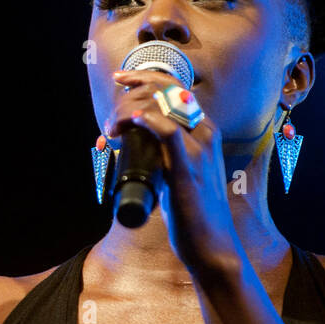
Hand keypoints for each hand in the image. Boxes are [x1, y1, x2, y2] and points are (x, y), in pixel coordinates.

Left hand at [106, 70, 241, 276]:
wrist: (211, 245)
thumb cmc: (193, 213)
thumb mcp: (180, 173)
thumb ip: (165, 156)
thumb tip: (137, 146)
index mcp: (206, 132)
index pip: (178, 90)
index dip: (149, 79)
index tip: (123, 80)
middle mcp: (206, 135)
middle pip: (172, 90)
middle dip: (139, 81)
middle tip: (116, 82)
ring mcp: (199, 151)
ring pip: (167, 108)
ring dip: (132, 108)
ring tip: (113, 124)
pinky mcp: (188, 170)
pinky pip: (169, 134)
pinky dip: (149, 121)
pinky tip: (133, 119)